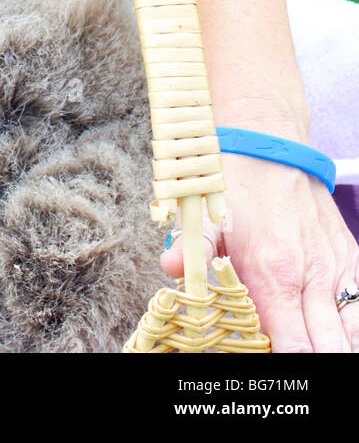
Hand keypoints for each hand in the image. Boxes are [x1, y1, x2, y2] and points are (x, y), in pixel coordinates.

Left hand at [161, 152, 358, 351]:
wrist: (270, 148)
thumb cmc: (237, 186)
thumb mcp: (203, 218)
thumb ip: (191, 250)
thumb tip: (171, 268)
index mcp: (273, 272)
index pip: (293, 347)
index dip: (285, 364)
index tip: (269, 362)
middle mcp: (311, 275)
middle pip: (328, 348)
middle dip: (314, 359)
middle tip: (291, 360)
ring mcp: (336, 268)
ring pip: (353, 334)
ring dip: (338, 347)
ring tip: (318, 348)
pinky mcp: (351, 259)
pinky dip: (354, 328)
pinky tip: (339, 335)